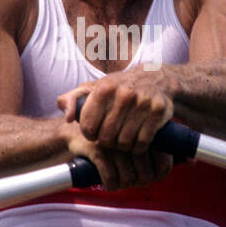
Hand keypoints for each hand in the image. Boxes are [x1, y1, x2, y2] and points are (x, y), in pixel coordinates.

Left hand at [58, 75, 174, 190]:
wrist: (155, 79)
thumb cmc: (118, 88)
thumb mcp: (92, 88)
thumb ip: (71, 100)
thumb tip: (67, 117)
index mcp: (104, 89)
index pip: (88, 126)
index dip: (89, 134)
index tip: (95, 132)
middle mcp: (123, 95)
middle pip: (106, 138)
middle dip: (106, 141)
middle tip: (110, 137)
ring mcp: (142, 103)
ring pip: (124, 143)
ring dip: (122, 146)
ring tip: (123, 138)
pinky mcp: (157, 112)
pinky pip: (142, 143)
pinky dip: (138, 147)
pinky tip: (136, 140)